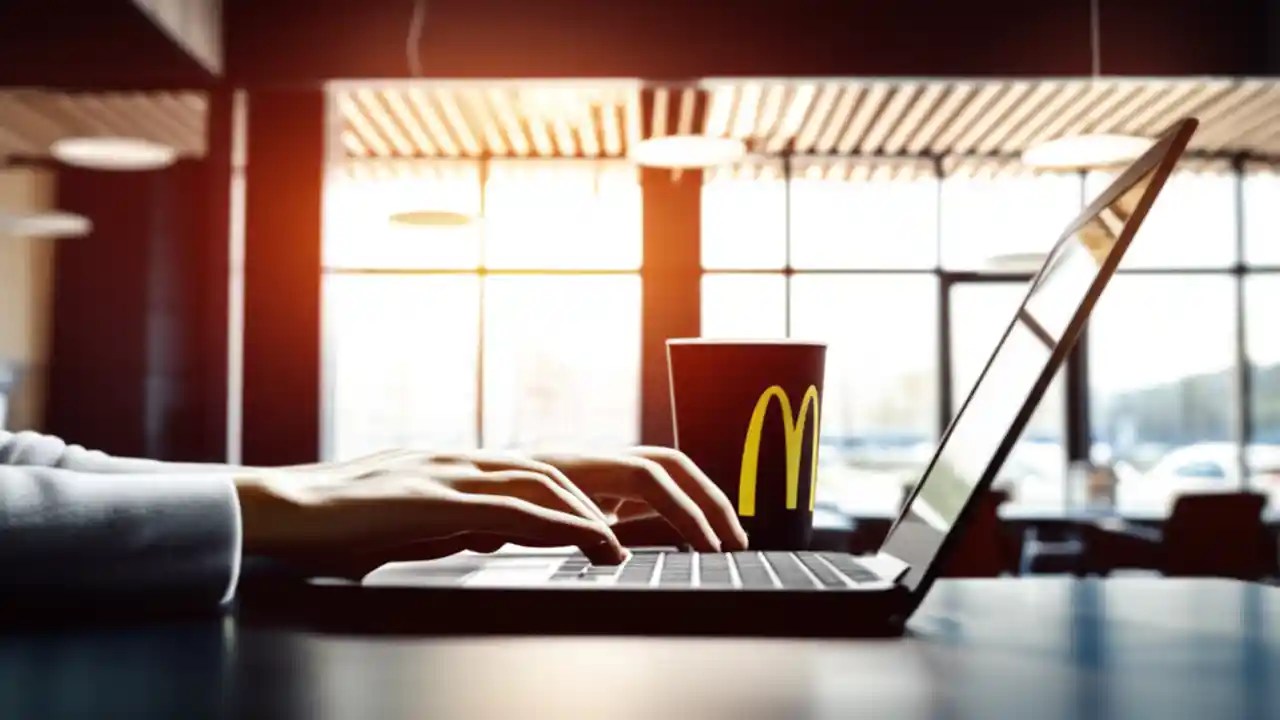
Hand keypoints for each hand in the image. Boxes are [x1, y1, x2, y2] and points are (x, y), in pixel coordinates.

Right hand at [235, 447, 745, 577]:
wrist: (285, 512)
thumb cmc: (363, 525)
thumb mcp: (451, 525)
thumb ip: (498, 523)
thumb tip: (543, 534)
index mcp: (506, 467)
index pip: (608, 468)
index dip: (667, 493)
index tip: (711, 529)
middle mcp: (496, 459)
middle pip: (615, 461)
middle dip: (683, 495)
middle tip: (729, 535)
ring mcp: (467, 470)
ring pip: (574, 479)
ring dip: (641, 514)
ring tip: (691, 546)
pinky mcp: (436, 494)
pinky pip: (518, 507)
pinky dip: (570, 525)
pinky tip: (605, 549)